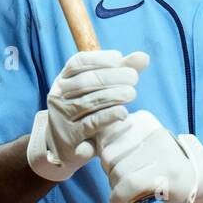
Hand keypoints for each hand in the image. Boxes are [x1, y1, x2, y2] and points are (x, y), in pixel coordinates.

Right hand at [26, 49, 149, 181]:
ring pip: (88, 102)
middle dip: (112, 77)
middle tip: (133, 77)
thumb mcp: (101, 89)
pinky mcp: (70, 136)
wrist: (67, 146)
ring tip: (132, 93)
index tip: (119, 59)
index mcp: (64, 79)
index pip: (78, 62)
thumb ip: (121, 72)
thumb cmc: (88, 111)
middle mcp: (58, 95)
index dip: (99, 58)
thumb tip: (143, 57)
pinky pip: (90, 123)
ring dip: (113, 95)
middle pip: (85, 81)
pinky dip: (108, 116)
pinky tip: (123, 113)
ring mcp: (62, 116)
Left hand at [98, 110, 202, 202]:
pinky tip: (119, 201)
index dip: (104, 156)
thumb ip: (107, 144)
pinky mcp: (166, 173)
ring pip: (118, 172)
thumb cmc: (158, 162)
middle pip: (109, 156)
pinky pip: (129, 185)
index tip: (116, 164)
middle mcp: (153, 132)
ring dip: (115, 187)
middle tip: (120, 180)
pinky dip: (118, 197)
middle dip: (109, 173)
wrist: (194, 177)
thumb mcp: (135, 145)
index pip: (105, 136)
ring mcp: (162, 152)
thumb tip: (79, 149)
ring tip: (124, 191)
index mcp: (143, 120)